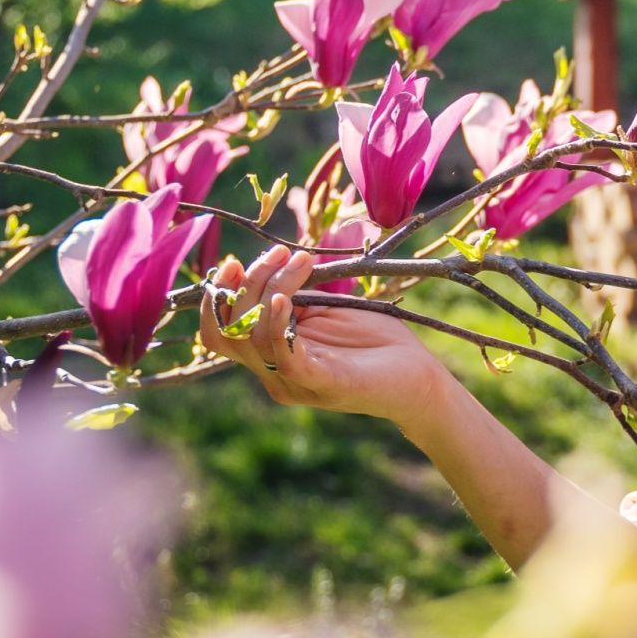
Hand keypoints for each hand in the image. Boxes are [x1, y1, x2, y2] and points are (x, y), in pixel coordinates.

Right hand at [197, 245, 442, 421]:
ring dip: (271, 288)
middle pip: (230, 329)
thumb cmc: (375, 342)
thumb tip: (270, 263)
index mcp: (270, 357)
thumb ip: (295, 296)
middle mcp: (273, 375)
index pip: (218, 332)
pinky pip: (283, 357)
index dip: (217, 297)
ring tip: (301, 262)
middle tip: (282, 253)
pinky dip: (277, 324)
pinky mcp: (321, 383)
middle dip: (248, 283)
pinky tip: (285, 299)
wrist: (419, 377)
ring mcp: (294, 382)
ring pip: (252, 337)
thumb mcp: (326, 311)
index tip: (234, 261)